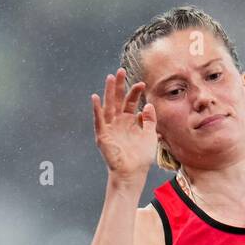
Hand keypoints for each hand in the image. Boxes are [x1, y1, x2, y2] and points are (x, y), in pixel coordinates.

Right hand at [91, 68, 156, 182]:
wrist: (133, 173)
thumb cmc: (141, 157)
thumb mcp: (150, 136)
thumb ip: (150, 120)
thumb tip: (148, 105)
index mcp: (129, 120)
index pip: (131, 102)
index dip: (135, 92)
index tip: (142, 84)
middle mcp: (118, 121)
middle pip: (118, 100)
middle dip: (119, 86)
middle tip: (121, 70)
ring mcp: (110, 127)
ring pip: (108, 106)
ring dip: (108, 92)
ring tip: (110, 78)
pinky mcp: (103, 136)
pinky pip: (99, 120)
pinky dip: (96, 110)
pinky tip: (95, 98)